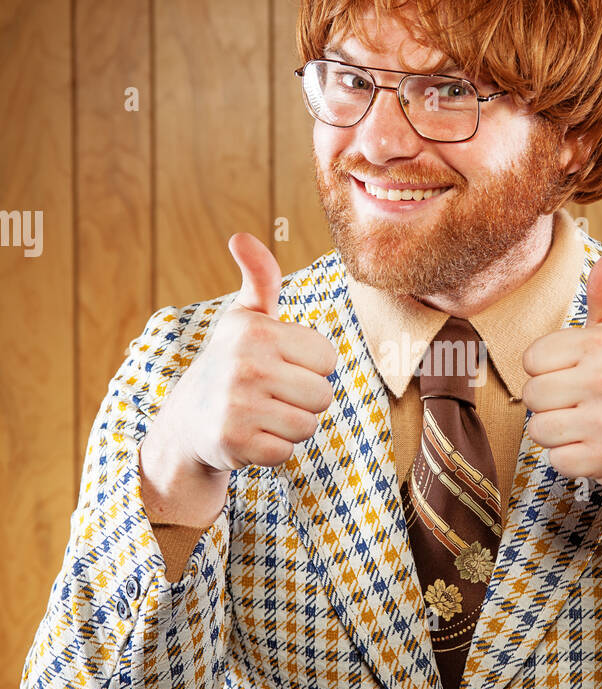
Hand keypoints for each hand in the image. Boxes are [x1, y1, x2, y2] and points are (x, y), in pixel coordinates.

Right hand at [140, 233, 336, 522]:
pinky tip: (250, 435)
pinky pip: (286, 451)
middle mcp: (245, 364)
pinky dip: (273, 449)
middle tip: (271, 395)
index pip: (327, 359)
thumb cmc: (231, 363)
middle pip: (322, 395)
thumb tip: (240, 237)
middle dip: (303, 400)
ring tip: (262, 414)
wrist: (187, 422)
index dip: (310, 367)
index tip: (280, 366)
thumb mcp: (245, 317)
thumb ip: (259, 278)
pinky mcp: (234, 442)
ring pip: (308, 424)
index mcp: (256, 331)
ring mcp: (237, 404)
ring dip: (290, 426)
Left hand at [521, 241, 601, 496]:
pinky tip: (596, 448)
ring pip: (539, 430)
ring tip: (588, 426)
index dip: (549, 370)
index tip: (578, 374)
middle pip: (531, 395)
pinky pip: (557, 460)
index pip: (531, 359)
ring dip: (558, 434)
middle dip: (551, 404)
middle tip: (583, 404)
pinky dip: (571, 460)